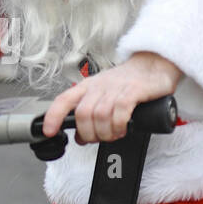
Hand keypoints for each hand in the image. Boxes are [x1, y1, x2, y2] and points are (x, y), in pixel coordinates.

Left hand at [41, 52, 181, 143]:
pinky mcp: (133, 91)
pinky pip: (120, 111)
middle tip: (98, 139)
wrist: (153, 65)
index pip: (64, 100)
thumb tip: (80, 138)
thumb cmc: (128, 81)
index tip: (49, 132)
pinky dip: (119, 125)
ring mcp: (115, 88)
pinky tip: (123, 128)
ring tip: (114, 134)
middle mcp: (99, 87)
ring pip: (100, 116)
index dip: (53, 117)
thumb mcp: (103, 96)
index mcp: (88, 87)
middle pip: (83, 114)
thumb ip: (91, 115)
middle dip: (89, 133)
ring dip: (106, 133)